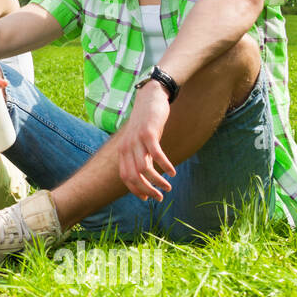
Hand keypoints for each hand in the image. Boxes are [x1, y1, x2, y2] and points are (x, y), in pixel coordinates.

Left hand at [113, 84, 176, 200]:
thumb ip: (141, 157)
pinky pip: (156, 155)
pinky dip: (165, 166)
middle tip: (160, 197)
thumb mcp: (141, 142)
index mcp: (123, 151)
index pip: (125, 177)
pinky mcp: (148, 133)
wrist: (150, 97)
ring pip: (144, 169)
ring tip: (168, 187)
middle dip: (147, 190)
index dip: (135, 190)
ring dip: (157, 181)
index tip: (147, 198)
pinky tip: (173, 172)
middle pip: (133, 177)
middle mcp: (126, 147)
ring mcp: (136, 140)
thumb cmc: (147, 123)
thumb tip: (148, 175)